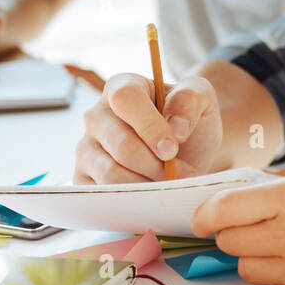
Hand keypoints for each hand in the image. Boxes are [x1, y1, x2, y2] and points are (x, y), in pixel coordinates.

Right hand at [75, 73, 221, 183]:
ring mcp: (86, 147)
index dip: (150, 126)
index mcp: (121, 87)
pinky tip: (151, 191)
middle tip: (180, 171)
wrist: (186, 150)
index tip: (172, 148)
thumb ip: (190, 99)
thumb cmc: (188, 120)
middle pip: (121, 145)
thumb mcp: (202, 97)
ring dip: (147, 183)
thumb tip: (176, 127)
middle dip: (157, 164)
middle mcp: (97, 115)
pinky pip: (102, 193)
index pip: (125, 99)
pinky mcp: (83, 177)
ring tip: (169, 181)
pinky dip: (132, 198)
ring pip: (111, 173)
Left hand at [194, 158, 284, 284]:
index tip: (202, 215)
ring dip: (252, 254)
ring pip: (246, 268)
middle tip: (248, 220)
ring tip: (279, 238)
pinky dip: (279, 272)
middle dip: (231, 231)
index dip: (205, 212)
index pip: (224, 210)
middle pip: (229, 242)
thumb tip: (250, 192)